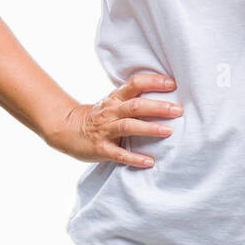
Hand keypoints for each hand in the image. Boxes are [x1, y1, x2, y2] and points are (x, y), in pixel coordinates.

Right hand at [45, 71, 181, 168]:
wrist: (66, 129)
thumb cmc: (99, 116)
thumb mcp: (113, 102)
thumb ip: (134, 98)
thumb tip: (167, 94)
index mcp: (116, 98)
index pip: (135, 84)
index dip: (153, 82)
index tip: (173, 84)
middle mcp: (111, 112)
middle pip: (135, 106)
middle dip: (158, 107)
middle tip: (178, 110)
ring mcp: (105, 130)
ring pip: (128, 126)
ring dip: (149, 128)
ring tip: (168, 131)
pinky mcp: (101, 149)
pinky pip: (119, 154)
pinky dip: (134, 158)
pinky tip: (149, 162)